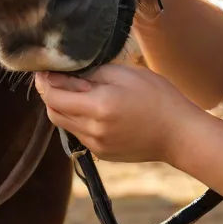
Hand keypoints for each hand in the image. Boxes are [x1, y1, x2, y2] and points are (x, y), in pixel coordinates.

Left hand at [34, 63, 200, 163]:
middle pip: (54, 112)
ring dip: (64, 106)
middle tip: (57, 76)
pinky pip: (79, 134)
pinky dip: (78, 119)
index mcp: (98, 107)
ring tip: (78, 89)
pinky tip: (94, 107)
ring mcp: (96, 146)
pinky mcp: (102, 154)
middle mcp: (92, 130)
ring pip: (65, 124)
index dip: (44, 81)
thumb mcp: (125, 74)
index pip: (53, 96)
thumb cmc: (158, 97)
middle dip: (50, 94)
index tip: (43, 69)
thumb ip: (91, 74)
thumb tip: (64, 74)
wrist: (179, 134)